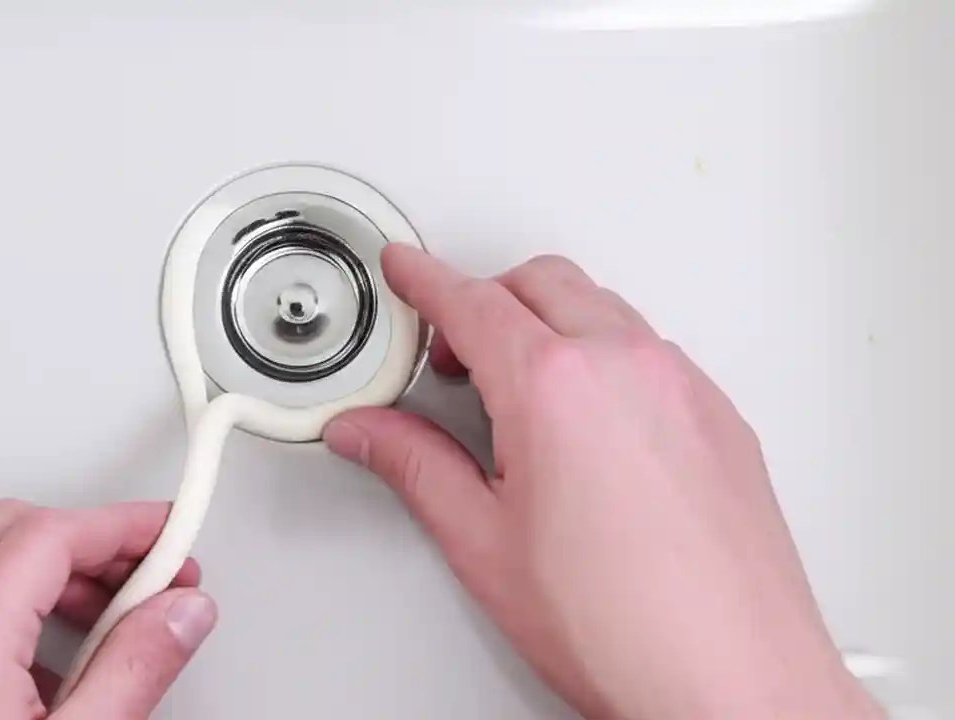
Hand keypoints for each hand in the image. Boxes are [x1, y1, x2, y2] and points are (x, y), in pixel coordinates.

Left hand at [0, 501, 215, 719]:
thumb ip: (134, 672)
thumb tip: (178, 617)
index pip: (53, 533)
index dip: (125, 526)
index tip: (174, 536)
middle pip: (15, 533)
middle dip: (95, 543)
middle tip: (156, 577)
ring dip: (58, 576)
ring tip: (120, 622)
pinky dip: (19, 610)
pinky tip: (62, 664)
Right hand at [325, 247, 881, 719]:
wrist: (734, 680)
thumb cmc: (625, 628)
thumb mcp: (483, 544)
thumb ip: (415, 467)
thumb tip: (367, 432)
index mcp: (554, 387)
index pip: (470, 302)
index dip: (425, 280)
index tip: (406, 269)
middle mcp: (626, 367)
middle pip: (539, 282)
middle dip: (485, 297)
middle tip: (450, 350)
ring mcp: (682, 386)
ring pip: (600, 307)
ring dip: (548, 323)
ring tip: (516, 391)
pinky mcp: (719, 414)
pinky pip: (650, 350)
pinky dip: (603, 355)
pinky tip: (586, 421)